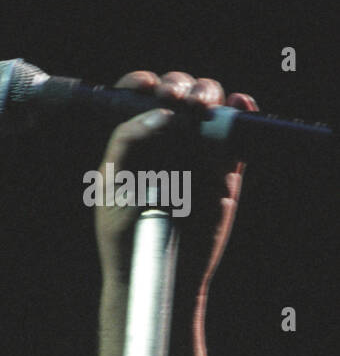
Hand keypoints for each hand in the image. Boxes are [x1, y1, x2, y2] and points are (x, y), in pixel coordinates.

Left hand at [93, 70, 257, 290]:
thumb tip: (162, 113)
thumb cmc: (124, 233)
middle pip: (179, 94)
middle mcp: (165, 142)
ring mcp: (196, 153)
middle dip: (181, 86)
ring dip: (210, 94)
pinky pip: (237, 135)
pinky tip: (238, 106)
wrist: (157, 272)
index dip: (142, 83)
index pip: (137, 98)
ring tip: (204, 106)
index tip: (147, 85)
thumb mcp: (113, 185)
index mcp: (133, 143)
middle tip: (179, 99)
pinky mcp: (224, 170)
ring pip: (210, 108)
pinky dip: (242, 114)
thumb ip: (127, 143)